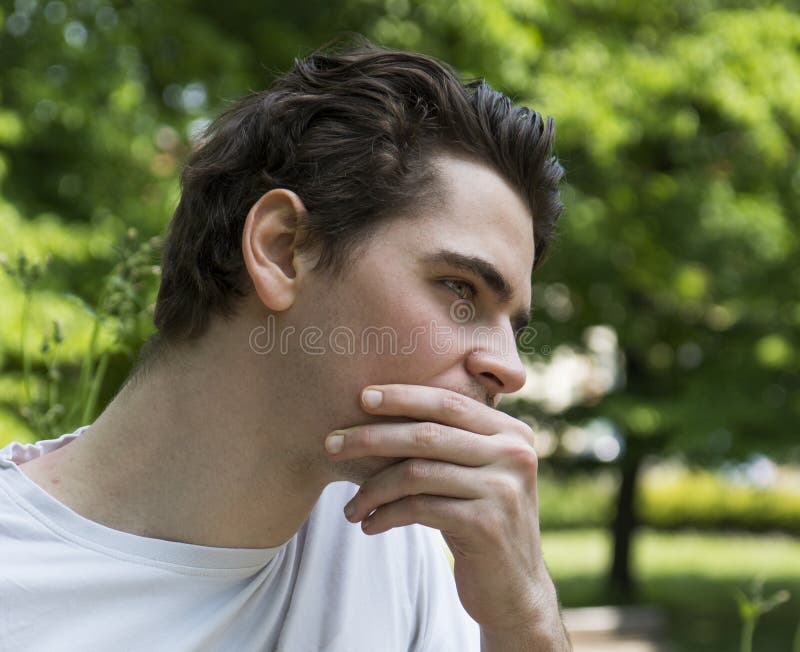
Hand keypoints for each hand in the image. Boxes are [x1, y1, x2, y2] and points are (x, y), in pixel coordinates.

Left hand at [323, 383, 553, 632]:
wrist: (514, 588)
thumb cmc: (479, 520)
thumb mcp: (475, 473)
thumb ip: (449, 441)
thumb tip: (376, 408)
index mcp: (512, 432)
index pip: (448, 402)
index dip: (403, 396)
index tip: (361, 397)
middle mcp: (514, 455)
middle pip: (427, 434)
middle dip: (372, 437)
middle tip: (332, 445)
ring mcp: (503, 489)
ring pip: (416, 473)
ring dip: (372, 489)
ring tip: (351, 506)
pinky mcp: (486, 525)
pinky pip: (418, 508)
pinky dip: (385, 515)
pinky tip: (369, 525)